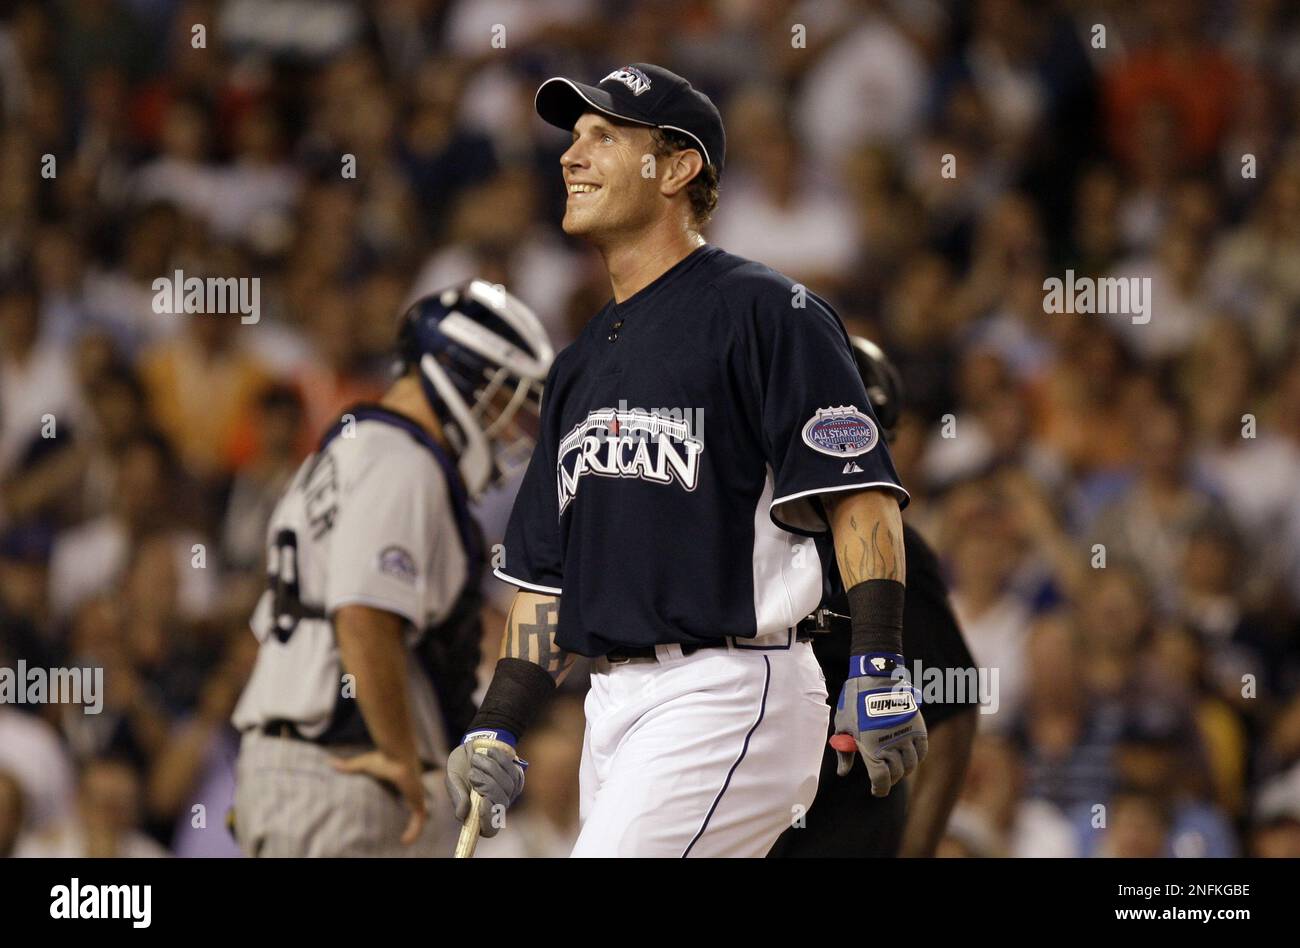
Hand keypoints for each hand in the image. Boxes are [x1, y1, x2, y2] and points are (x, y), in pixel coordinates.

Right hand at [331, 750, 427, 844]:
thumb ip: (349, 766)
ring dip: (414, 829)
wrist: (398, 755)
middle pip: (415, 806)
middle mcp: (412, 788)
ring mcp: (417, 795)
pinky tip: (405, 841)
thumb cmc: (382, 758)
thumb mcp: (363, 765)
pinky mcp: (418, 801)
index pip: (407, 794)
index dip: (405, 802)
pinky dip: (414, 832)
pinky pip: (419, 820)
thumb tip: (330, 762)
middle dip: (413, 817)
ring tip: (404, 841)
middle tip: (404, 830)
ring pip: (419, 815)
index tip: (399, 812)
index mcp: (403, 780)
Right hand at [445, 730, 525, 837]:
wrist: (474, 746)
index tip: (482, 801)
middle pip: (501, 804)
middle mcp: (496, 806)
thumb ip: (457, 796)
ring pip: (507, 786)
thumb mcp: (453, 778)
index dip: (487, 819)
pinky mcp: (517, 776)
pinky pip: (512, 770)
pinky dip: (500, 759)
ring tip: (476, 759)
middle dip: (486, 785)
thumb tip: (461, 815)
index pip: (489, 829)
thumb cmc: (460, 766)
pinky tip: (490, 752)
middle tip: (472, 773)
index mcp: (478, 813)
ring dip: (490, 769)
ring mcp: (509, 792)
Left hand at [830, 654, 927, 796]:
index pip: (881, 780)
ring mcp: (906, 736)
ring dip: (904, 769)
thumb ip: (844, 752)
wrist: (875, 675)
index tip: (877, 791)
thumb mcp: (843, 726)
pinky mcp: (917, 726)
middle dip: (890, 779)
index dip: (880, 789)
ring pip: (911, 764)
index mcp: (871, 747)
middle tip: (885, 776)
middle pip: (897, 774)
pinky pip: (922, 750)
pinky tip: (909, 755)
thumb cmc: (854, 701)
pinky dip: (917, 756)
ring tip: (897, 766)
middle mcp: (891, 745)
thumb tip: (843, 772)